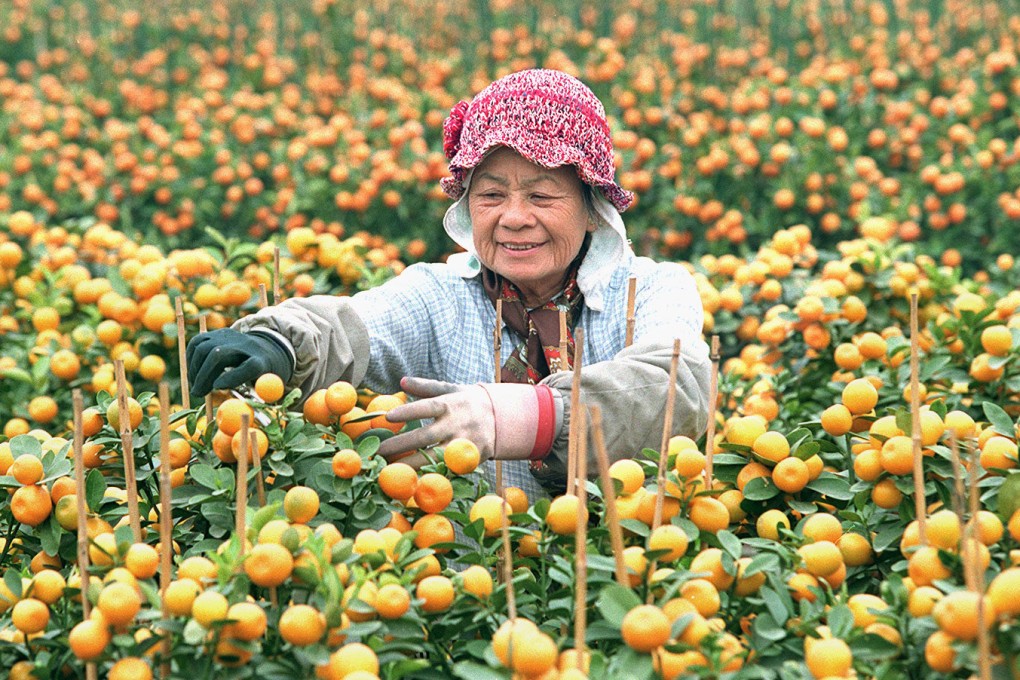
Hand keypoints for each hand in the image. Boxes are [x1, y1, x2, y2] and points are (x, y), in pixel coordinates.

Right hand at [186, 328, 292, 398]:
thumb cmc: (261, 375)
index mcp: (262, 362)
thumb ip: (252, 399)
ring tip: (196, 386)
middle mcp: (246, 345)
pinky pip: (197, 342)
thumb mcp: (262, 388)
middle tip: (198, 393)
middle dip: (204, 375)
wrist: (264, 349)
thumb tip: (237, 416)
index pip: (252, 366)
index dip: (234, 377)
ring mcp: (230, 336)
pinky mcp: (217, 333)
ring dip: (195, 369)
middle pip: (219, 354)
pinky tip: (194, 373)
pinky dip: (191, 359)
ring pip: (204, 347)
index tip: (218, 388)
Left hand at [376, 377, 545, 463]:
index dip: (408, 412)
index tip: (388, 417)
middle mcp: (457, 424)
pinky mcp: (470, 460)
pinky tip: (412, 481)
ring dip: (412, 465)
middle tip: (378, 452)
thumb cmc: (469, 402)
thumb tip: (402, 381)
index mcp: (451, 404)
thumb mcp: (453, 389)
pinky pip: (448, 470)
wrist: (505, 418)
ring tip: (389, 469)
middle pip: (426, 436)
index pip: (427, 406)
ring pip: (435, 457)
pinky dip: (430, 476)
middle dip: (401, 445)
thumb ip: (427, 386)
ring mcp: (464, 444)